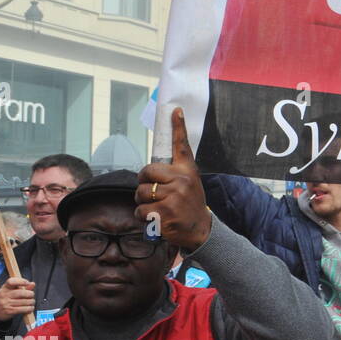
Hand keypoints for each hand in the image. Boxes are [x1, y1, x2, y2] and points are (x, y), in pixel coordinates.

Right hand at [0, 277, 34, 322]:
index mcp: (5, 288)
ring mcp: (6, 303)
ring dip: (31, 302)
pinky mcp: (9, 311)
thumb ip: (21, 287)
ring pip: (24, 302)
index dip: (21, 281)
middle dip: (30, 294)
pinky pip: (23, 309)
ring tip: (31, 302)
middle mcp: (5, 295)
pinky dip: (29, 309)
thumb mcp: (9, 290)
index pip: (11, 282)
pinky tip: (30, 308)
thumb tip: (32, 284)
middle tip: (31, 295)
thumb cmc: (3, 298)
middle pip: (21, 293)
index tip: (27, 283)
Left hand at [135, 107, 212, 252]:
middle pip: (145, 173)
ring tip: (158, 208)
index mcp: (187, 171)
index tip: (175, 110)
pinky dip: (144, 217)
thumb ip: (174, 173)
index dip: (178, 126)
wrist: (200, 230)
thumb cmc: (189, 204)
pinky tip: (157, 219)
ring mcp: (173, 197)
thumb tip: (152, 167)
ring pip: (140, 194)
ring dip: (143, 204)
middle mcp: (181, 181)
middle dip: (143, 185)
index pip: (181, 145)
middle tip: (154, 194)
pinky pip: (140, 211)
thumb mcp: (189, 184)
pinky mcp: (164, 213)